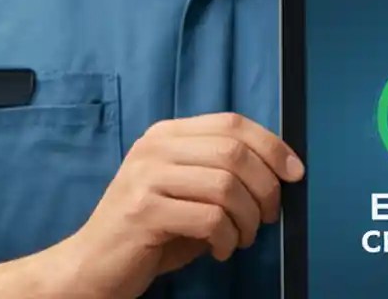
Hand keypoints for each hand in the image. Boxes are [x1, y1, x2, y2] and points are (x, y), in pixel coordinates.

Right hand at [50, 113, 304, 298]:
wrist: (92, 264)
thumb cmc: (150, 231)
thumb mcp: (186, 190)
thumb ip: (220, 172)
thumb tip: (280, 171)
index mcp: (166, 135)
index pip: (231, 123)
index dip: (271, 145)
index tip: (294, 173)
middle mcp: (154, 148)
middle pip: (234, 152)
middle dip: (265, 189)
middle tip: (267, 218)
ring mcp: (146, 178)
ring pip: (226, 186)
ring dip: (247, 220)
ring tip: (241, 239)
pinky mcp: (143, 211)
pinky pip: (209, 219)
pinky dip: (227, 239)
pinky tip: (219, 251)